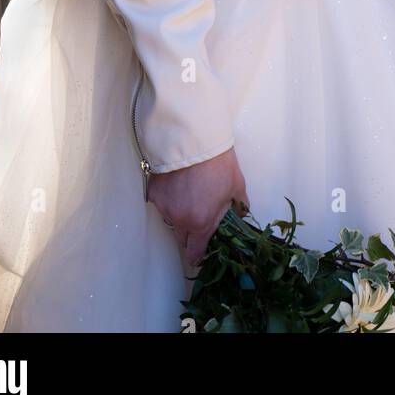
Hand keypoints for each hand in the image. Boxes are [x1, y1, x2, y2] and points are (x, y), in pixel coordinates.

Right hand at [147, 145, 249, 267]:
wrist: (195, 139)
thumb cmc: (220, 163)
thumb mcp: (236, 187)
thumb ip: (239, 207)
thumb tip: (241, 217)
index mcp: (201, 223)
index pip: (195, 252)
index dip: (198, 255)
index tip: (200, 254)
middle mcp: (179, 219)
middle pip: (182, 238)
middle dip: (190, 234)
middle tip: (198, 219)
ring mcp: (164, 206)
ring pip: (170, 219)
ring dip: (178, 215)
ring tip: (189, 196)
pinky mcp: (153, 192)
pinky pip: (160, 203)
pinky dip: (168, 198)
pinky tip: (177, 184)